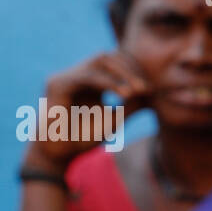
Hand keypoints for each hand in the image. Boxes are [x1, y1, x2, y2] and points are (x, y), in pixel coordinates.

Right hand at [26, 52, 151, 168]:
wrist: (60, 153)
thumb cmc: (84, 138)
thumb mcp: (115, 119)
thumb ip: (132, 105)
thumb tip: (153, 93)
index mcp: (90, 81)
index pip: (114, 63)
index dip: (133, 71)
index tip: (151, 89)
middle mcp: (77, 75)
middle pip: (108, 57)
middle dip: (130, 69)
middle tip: (146, 87)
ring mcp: (67, 76)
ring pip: (99, 60)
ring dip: (122, 73)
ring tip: (139, 89)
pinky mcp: (58, 83)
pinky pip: (87, 76)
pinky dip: (108, 82)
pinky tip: (124, 93)